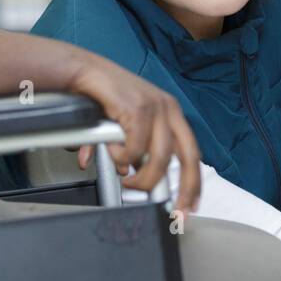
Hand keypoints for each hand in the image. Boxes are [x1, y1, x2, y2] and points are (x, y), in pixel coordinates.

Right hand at [68, 55, 200, 212]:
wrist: (85, 72)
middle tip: (171, 208)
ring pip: (159, 158)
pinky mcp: (139, 108)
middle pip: (187, 158)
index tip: (190, 205)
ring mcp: (156, 107)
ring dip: (141, 177)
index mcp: (171, 114)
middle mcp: (169, 110)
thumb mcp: (126, 127)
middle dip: (183, 189)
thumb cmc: (104, 97)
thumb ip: (132, 151)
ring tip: (126, 180)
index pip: (193, 153)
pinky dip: (121, 156)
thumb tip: (129, 172)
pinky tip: (111, 150)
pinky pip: (135, 147)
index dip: (194, 183)